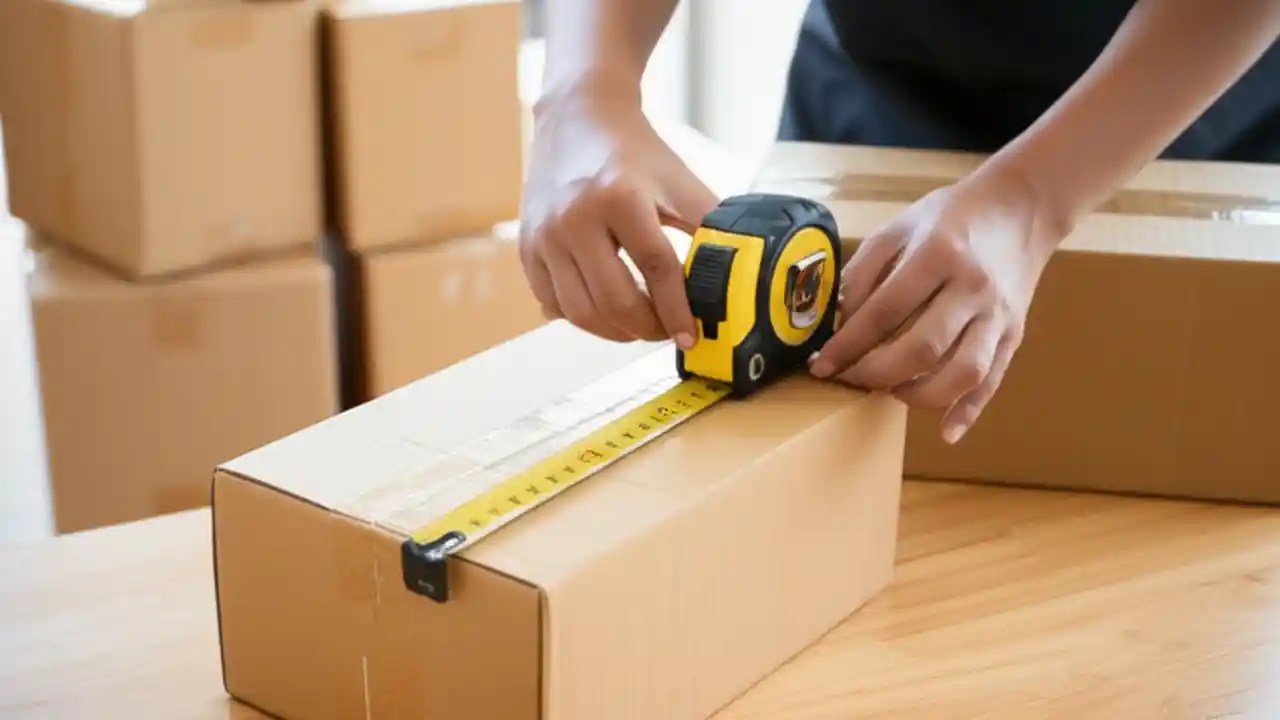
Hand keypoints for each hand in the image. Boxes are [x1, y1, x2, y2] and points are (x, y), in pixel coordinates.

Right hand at [520, 84, 717, 345]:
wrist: (578, 117)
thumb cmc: (634, 153)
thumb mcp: (678, 182)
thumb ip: (710, 225)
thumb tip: (739, 272)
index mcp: (619, 196)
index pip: (655, 269)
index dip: (677, 310)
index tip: (690, 335)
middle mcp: (575, 217)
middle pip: (614, 300)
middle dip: (647, 328)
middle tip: (666, 331)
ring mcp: (545, 235)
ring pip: (581, 312)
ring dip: (616, 331)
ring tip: (639, 325)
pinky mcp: (527, 247)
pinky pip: (554, 304)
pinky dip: (583, 318)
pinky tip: (605, 310)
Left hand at [809, 169, 1062, 442]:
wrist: (1022, 207)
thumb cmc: (952, 217)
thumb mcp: (899, 228)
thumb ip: (863, 272)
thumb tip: (836, 321)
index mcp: (938, 254)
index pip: (884, 312)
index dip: (848, 344)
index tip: (821, 363)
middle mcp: (972, 287)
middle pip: (922, 348)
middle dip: (876, 374)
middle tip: (850, 378)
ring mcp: (998, 314)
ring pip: (962, 373)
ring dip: (919, 394)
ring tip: (891, 390)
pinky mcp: (1015, 332)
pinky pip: (993, 380)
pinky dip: (969, 410)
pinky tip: (946, 431)